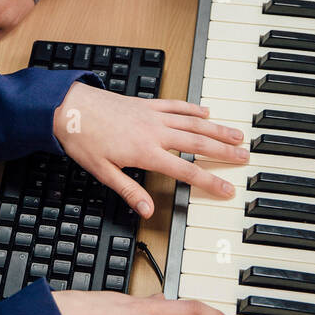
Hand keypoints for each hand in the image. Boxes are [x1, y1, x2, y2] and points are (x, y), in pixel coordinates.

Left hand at [52, 82, 247, 216]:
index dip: (209, 181)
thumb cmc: (83, 139)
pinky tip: (206, 112)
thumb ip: (129, 191)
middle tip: (245, 156)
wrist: (69, 107)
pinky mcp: (146, 104)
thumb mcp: (103, 172)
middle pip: (197, 143)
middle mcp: (154, 131)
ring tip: (237, 135)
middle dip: (224, 151)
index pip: (185, 170)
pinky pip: (176, 105)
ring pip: (193, 122)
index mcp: (146, 152)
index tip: (228, 189)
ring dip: (217, 129)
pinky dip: (193, 108)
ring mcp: (152, 115)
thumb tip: (148, 211)